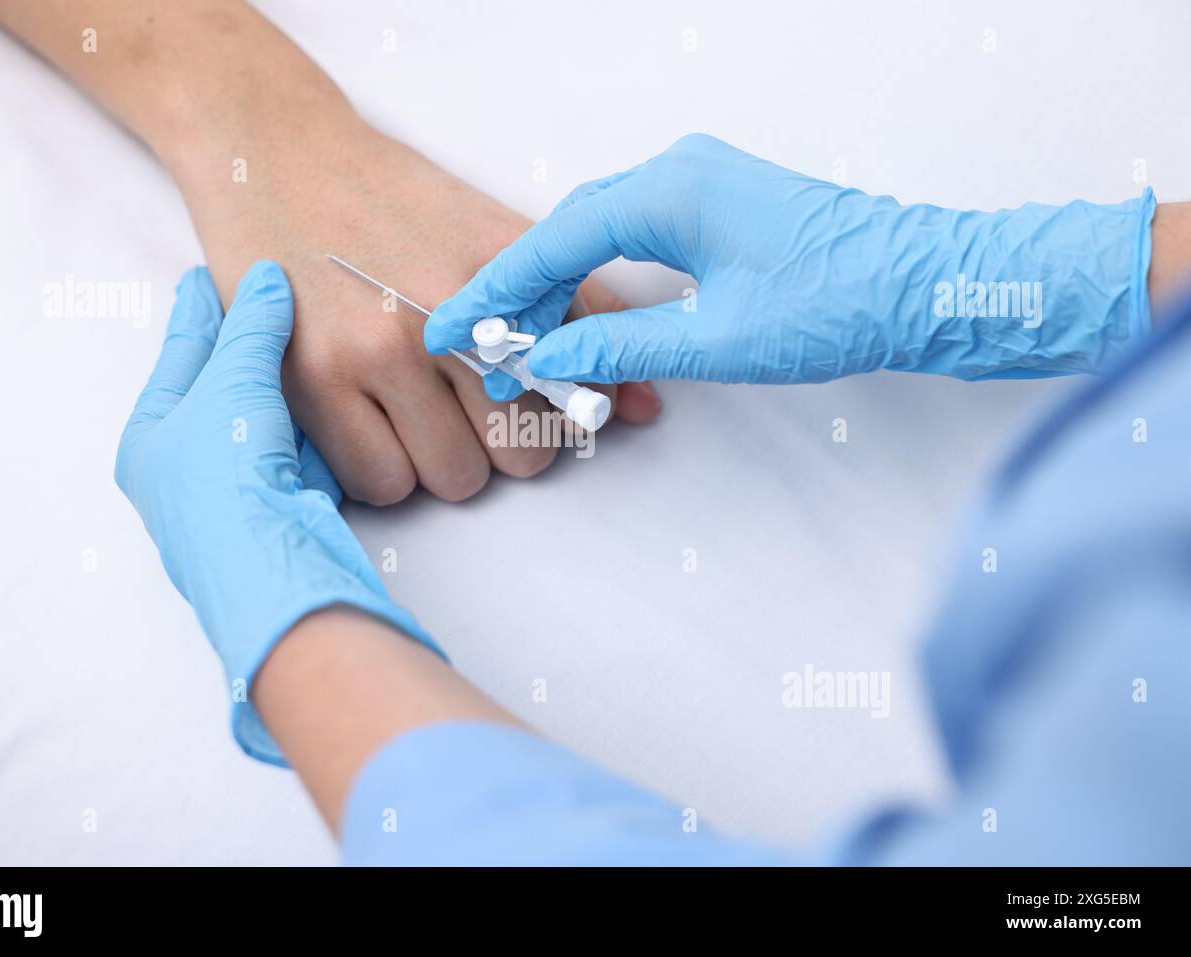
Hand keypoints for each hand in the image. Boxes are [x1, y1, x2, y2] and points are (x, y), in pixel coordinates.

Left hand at [115, 261, 441, 764]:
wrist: (269, 571)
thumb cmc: (226, 480)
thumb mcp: (231, 386)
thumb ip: (250, 330)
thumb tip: (268, 281)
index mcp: (153, 435)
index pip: (180, 354)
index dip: (197, 310)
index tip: (204, 274)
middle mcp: (191, 465)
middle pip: (228, 387)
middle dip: (252, 349)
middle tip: (271, 296)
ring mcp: (242, 490)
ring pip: (273, 421)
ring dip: (296, 390)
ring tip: (316, 335)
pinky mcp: (290, 507)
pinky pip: (306, 454)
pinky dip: (319, 431)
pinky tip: (342, 397)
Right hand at [173, 123, 660, 505]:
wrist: (278, 154)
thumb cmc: (392, 202)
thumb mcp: (495, 234)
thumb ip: (579, 313)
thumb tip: (646, 409)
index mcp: (504, 273)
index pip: (577, 390)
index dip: (567, 412)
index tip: (542, 405)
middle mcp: (448, 314)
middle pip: (523, 456)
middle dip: (505, 445)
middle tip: (470, 409)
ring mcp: (377, 349)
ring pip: (457, 480)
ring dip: (445, 462)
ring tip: (418, 413)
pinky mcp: (314, 381)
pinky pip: (383, 484)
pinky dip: (387, 471)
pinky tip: (375, 425)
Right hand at [427, 133, 1154, 383]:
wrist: (931, 285)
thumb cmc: (843, 303)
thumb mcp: (720, 339)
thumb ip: (622, 346)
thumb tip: (551, 357)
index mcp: (672, 190)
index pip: (552, 241)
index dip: (495, 291)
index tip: (451, 326)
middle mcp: (679, 173)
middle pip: (567, 233)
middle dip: (520, 295)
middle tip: (484, 352)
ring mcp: (700, 185)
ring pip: (598, 234)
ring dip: (559, 289)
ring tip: (524, 348)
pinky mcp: (719, 207)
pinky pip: (633, 236)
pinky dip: (598, 278)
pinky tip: (581, 317)